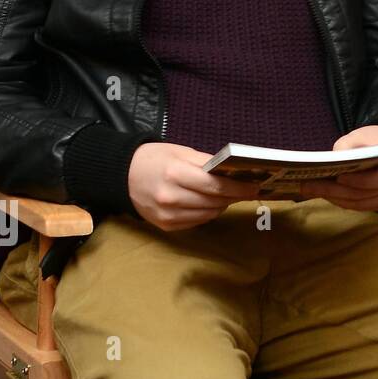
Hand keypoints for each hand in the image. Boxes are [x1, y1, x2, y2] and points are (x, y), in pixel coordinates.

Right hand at [128, 143, 261, 230]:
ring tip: (230, 195)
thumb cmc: (155, 159)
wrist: (122, 175)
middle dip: (234, 196)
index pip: (215, 185)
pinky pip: (197, 221)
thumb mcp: (181, 152)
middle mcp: (171, 198)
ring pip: (209, 214)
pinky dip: (208, 212)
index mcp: (175, 174)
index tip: (255, 186)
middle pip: (214, 201)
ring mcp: (168, 215)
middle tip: (248, 190)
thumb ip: (207, 163)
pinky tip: (211, 203)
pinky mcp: (166, 226)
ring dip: (222, 204)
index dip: (238, 187)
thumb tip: (234, 172)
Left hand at [302, 125, 377, 211]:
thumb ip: (346, 147)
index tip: (339, 177)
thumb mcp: (358, 136)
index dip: (360, 181)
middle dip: (334, 191)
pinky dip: (341, 201)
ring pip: (359, 204)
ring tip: (310, 190)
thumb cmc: (373, 139)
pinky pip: (359, 206)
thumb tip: (331, 163)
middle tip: (308, 186)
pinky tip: (324, 193)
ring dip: (334, 198)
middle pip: (364, 195)